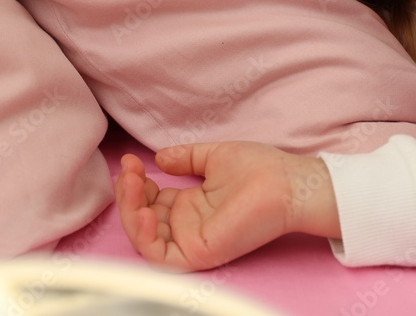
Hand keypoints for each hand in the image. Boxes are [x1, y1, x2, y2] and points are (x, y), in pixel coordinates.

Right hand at [115, 141, 339, 271]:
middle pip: (141, 220)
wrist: (287, 182)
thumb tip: (161, 158)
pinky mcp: (200, 253)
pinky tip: (143, 212)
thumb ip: (186, 159)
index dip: (135, 183)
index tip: (133, 160)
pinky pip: (161, 257)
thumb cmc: (261, 169)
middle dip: (128, 195)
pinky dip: (145, 238)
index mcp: (190, 205)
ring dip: (130, 213)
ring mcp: (192, 240)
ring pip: (145, 240)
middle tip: (129, 171)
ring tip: (132, 185)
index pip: (149, 202)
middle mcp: (188, 225)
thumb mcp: (213, 157)